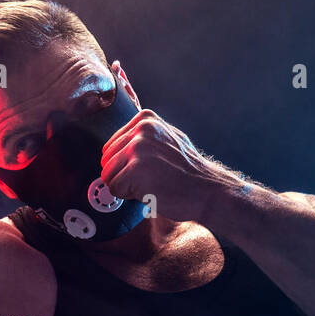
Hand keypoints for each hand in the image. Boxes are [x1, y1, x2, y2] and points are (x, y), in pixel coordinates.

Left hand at [99, 108, 246, 224]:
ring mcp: (137, 148)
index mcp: (145, 119)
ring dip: (126, 186)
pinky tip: (150, 190)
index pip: (111, 147)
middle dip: (124, 175)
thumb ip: (143, 137)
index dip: (126, 164)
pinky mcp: (135, 169)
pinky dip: (129, 196)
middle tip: (151, 178)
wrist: (207, 190)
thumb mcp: (167, 139)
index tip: (149, 167)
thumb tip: (115, 146)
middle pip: (107, 161)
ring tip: (151, 183)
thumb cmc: (188, 171)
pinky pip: (115, 189)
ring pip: (108, 175)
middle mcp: (140, 129)